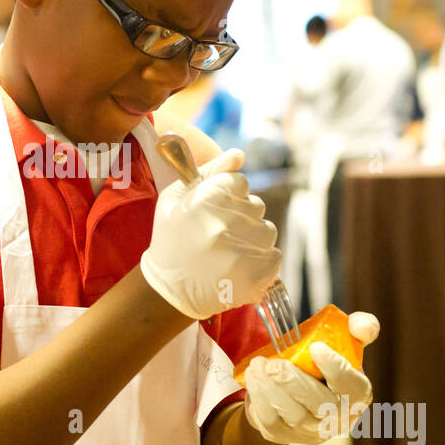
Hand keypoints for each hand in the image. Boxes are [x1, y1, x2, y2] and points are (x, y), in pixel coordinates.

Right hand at [140, 149, 280, 320]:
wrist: (170, 291)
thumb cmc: (172, 239)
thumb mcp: (176, 198)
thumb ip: (210, 172)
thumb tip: (239, 154)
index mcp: (203, 202)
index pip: (239, 183)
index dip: (229, 195)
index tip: (214, 211)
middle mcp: (223, 226)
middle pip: (256, 205)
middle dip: (242, 216)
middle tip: (219, 234)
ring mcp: (241, 253)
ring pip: (268, 230)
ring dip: (253, 238)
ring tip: (230, 251)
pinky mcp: (256, 276)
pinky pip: (274, 256)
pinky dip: (261, 261)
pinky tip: (239, 267)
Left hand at [244, 311, 379, 444]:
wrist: (298, 389)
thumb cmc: (324, 364)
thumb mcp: (344, 342)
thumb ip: (359, 328)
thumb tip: (363, 325)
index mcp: (357, 394)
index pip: (352, 387)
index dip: (336, 369)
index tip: (316, 347)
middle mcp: (337, 419)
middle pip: (320, 407)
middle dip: (294, 384)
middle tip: (274, 364)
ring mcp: (310, 432)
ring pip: (292, 416)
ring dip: (271, 390)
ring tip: (257, 366)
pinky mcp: (283, 435)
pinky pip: (270, 422)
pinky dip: (259, 400)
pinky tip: (252, 379)